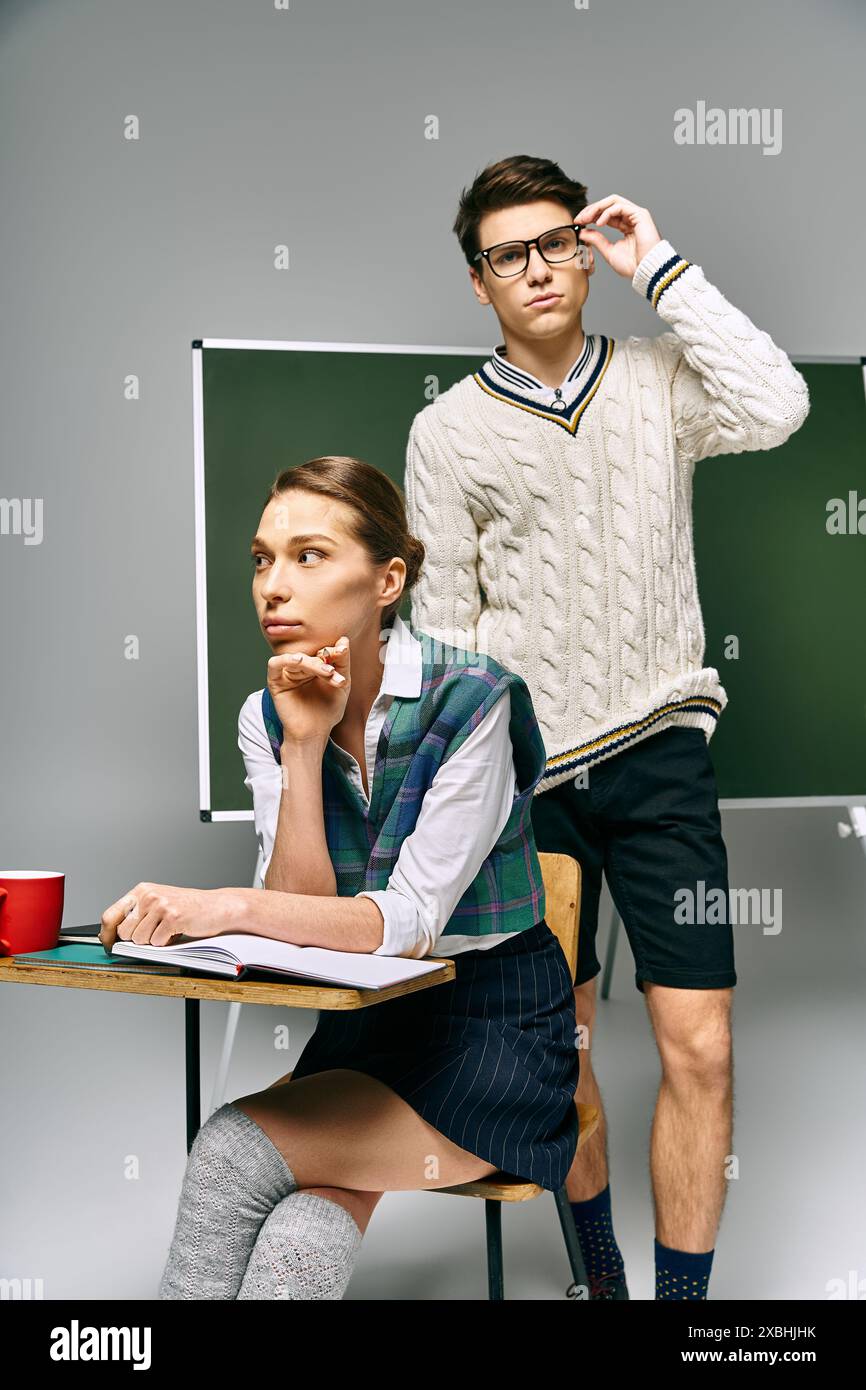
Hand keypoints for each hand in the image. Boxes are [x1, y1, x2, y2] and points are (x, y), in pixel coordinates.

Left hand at [99, 882, 231, 950]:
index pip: (110, 915)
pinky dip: (167, 943)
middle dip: (137, 939)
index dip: (106, 934)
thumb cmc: (189, 908)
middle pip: (124, 932)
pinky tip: (177, 932)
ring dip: (154, 941)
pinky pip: (157, 942)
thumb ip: (136, 914)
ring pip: (139, 940)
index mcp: (141, 890)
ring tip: (168, 930)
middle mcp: (148, 895)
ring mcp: (161, 905)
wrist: (218, 906)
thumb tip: (111, 935)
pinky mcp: (173, 917)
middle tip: (154, 934)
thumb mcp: (158, 904)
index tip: (107, 945)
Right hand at [268, 635, 350, 747]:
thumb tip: (343, 639)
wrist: (315, 733)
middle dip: (324, 661)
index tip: (342, 651)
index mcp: (316, 667)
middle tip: (334, 670)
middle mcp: (301, 669)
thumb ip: (342, 662)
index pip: (323, 651)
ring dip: (313, 663)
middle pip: (310, 655)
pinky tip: (298, 660)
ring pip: (297, 660)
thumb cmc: (327, 710)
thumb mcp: (341, 684)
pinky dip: (286, 660)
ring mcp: (287, 674)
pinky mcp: (275, 682)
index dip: (333, 650)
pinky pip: (275, 664)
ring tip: (327, 672)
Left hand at [575, 195, 662, 279]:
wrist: (646, 270)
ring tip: (586, 218)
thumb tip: (583, 232)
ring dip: (597, 208)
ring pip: (614, 201)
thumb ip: (597, 240)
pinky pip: (620, 206)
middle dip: (592, 209)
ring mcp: (636, 214)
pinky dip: (607, 213)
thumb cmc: (633, 265)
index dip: (591, 215)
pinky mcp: (640, 214)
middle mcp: (631, 217)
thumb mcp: (609, 251)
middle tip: (579, 218)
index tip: (578, 221)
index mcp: (625, 225)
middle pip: (608, 204)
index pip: (606, 213)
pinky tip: (599, 223)